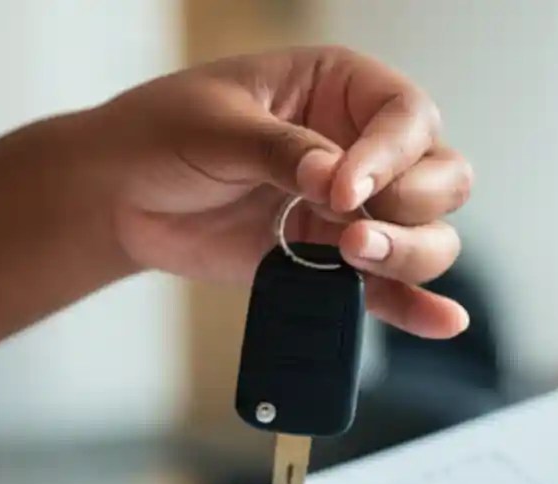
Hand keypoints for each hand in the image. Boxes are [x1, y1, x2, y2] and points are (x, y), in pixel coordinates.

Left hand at [91, 45, 473, 338]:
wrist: (116, 195)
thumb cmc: (161, 134)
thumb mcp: (215, 127)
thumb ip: (280, 151)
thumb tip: (334, 177)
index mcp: (342, 90)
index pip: (406, 117)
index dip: (390, 157)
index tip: (340, 190)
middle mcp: (364, 149)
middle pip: (440, 178)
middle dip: (412, 207)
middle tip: (353, 230)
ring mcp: (355, 210)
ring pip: (429, 234)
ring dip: (410, 254)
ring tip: (355, 259)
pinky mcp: (336, 263)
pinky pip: (390, 288)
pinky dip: (417, 306)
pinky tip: (441, 319)